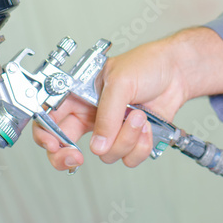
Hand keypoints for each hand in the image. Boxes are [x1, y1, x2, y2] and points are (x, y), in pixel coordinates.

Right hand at [31, 26, 222, 171]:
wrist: (178, 73)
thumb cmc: (147, 65)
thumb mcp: (121, 81)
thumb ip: (107, 114)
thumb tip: (98, 145)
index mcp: (79, 95)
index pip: (50, 117)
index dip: (45, 134)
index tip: (53, 144)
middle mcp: (92, 115)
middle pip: (66, 147)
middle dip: (68, 156)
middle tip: (76, 158)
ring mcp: (111, 129)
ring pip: (106, 154)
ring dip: (126, 138)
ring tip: (138, 115)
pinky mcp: (131, 139)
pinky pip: (128, 157)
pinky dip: (141, 144)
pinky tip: (147, 125)